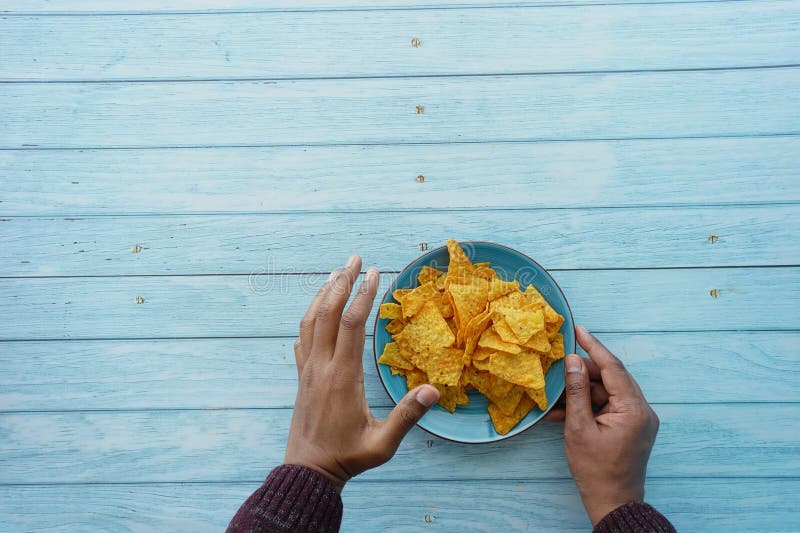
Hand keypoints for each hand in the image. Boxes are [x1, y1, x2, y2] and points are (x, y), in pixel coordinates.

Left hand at [284, 255, 439, 490]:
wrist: (307, 471)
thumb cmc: (347, 458)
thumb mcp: (382, 443)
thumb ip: (407, 416)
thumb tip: (434, 391)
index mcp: (343, 377)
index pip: (352, 325)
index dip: (363, 296)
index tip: (375, 273)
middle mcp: (322, 367)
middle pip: (329, 313)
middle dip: (342, 282)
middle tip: (355, 258)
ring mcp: (308, 370)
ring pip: (311, 321)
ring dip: (324, 293)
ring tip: (336, 272)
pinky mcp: (302, 376)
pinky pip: (303, 335)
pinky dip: (310, 313)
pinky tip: (317, 307)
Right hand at [545, 326, 659, 524]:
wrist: (613, 503)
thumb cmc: (595, 470)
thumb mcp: (579, 428)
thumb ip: (576, 392)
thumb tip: (573, 361)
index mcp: (634, 409)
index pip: (613, 368)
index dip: (594, 346)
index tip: (578, 330)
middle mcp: (643, 411)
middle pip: (611, 378)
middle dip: (583, 373)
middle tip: (559, 367)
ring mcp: (639, 420)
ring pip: (608, 393)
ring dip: (582, 393)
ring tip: (556, 397)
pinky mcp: (632, 428)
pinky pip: (609, 407)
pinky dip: (589, 407)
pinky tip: (564, 413)